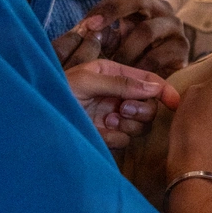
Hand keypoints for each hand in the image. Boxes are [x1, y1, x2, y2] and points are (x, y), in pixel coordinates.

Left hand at [52, 0, 189, 77]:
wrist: (155, 86)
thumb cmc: (127, 60)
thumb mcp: (109, 43)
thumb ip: (94, 34)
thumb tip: (76, 30)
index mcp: (143, 5)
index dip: (106, 9)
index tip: (87, 25)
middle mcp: (162, 12)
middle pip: (138, 1)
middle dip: (113, 19)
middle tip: (96, 38)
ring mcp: (174, 31)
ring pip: (147, 31)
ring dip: (125, 51)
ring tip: (112, 67)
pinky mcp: (181, 53)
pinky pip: (159, 57)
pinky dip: (139, 69)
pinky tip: (127, 78)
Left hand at [65, 58, 179, 152]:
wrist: (39, 120)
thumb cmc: (58, 92)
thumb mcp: (88, 81)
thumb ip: (122, 83)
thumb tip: (154, 87)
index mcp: (114, 73)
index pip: (148, 80)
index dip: (163, 90)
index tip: (173, 101)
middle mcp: (117, 94)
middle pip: (149, 104)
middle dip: (141, 108)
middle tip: (124, 110)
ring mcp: (114, 116)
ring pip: (141, 124)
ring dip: (128, 123)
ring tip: (108, 120)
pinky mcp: (108, 136)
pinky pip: (126, 139)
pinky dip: (115, 136)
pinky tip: (99, 130)